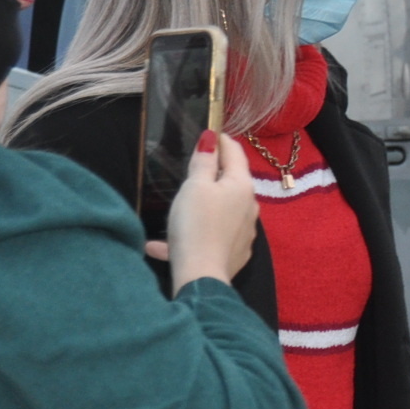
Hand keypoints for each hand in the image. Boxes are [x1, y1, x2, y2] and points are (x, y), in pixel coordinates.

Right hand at [151, 131, 257, 291]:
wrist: (201, 275)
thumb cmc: (196, 224)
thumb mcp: (195, 186)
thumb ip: (204, 162)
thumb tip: (211, 138)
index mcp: (242, 186)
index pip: (236, 153)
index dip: (222, 140)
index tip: (210, 132)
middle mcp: (249, 206)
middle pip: (231, 182)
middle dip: (212, 174)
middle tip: (193, 167)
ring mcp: (243, 231)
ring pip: (220, 211)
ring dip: (199, 208)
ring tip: (178, 210)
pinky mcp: (234, 252)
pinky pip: (211, 236)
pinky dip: (192, 235)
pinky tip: (160, 246)